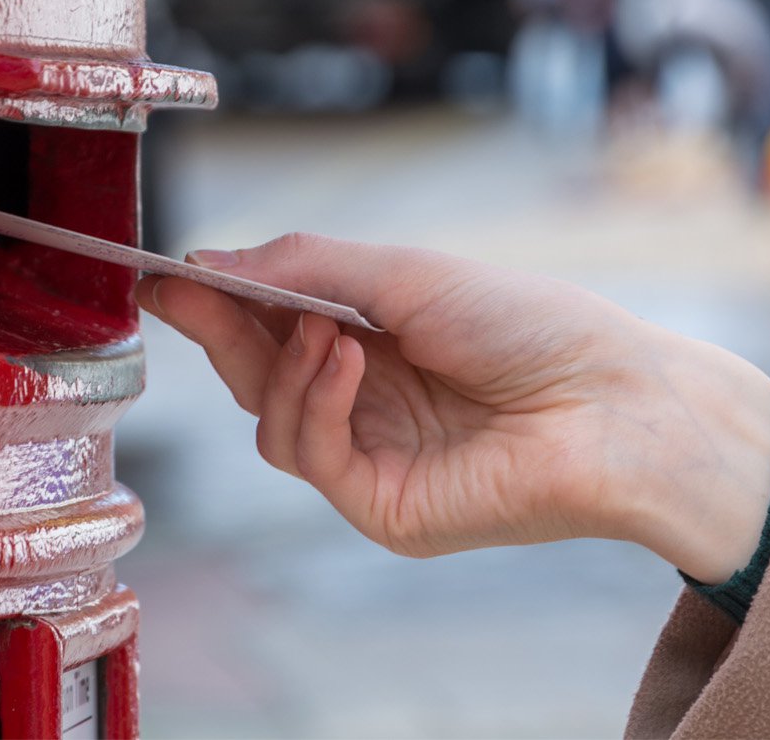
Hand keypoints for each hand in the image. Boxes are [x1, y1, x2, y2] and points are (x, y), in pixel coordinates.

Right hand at [135, 233, 769, 583]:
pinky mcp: (384, 507)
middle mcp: (363, 403)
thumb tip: (210, 262)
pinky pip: (311, 457)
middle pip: (254, 376)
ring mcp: (372, 459)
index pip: (268, 325)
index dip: (212, 300)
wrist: (611, 400)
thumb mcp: (404, 273)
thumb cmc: (530, 325)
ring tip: (329, 328)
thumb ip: (304, 267)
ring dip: (283, 366)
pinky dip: (317, 402)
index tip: (159, 273)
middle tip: (184, 287)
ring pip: (271, 424)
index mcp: (369, 342)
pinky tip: (350, 361)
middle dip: (218, 328)